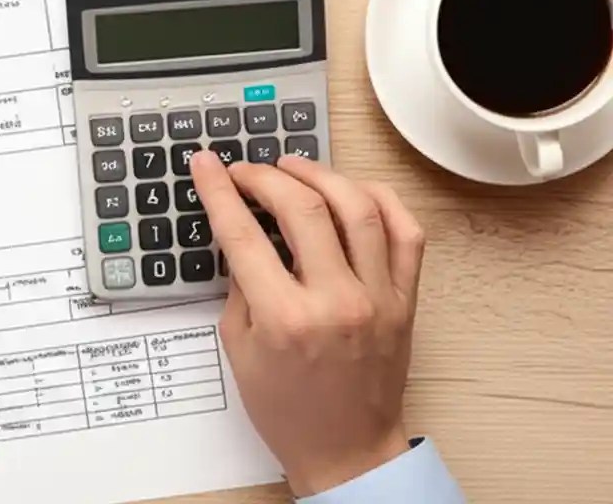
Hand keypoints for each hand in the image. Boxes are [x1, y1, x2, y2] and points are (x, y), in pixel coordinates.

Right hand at [190, 152, 425, 496]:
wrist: (347, 449)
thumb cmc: (287, 408)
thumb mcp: (238, 347)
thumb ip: (240, 284)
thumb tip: (242, 229)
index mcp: (285, 318)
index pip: (243, 234)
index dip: (220, 190)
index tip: (207, 164)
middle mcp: (336, 302)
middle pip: (303, 209)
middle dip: (265, 177)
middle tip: (245, 171)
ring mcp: (378, 297)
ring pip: (358, 208)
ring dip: (321, 176)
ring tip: (293, 167)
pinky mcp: (406, 300)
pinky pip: (405, 232)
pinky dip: (380, 199)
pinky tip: (352, 189)